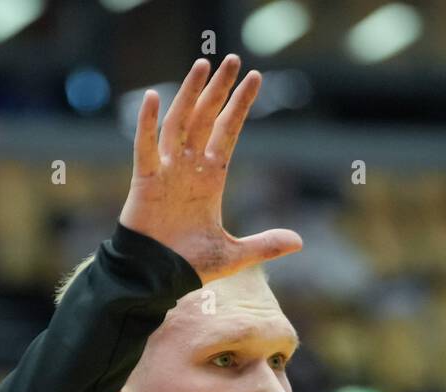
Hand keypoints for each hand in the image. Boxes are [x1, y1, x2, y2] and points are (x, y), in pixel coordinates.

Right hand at [118, 54, 301, 282]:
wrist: (156, 278)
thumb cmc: (189, 265)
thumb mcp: (234, 255)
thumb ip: (264, 244)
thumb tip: (300, 242)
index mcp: (210, 179)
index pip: (228, 132)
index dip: (240, 106)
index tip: (255, 79)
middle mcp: (189, 168)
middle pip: (205, 118)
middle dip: (219, 89)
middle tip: (232, 59)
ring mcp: (166, 170)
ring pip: (178, 123)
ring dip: (189, 94)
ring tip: (202, 65)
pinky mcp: (145, 180)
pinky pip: (145, 146)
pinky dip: (147, 123)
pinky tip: (153, 97)